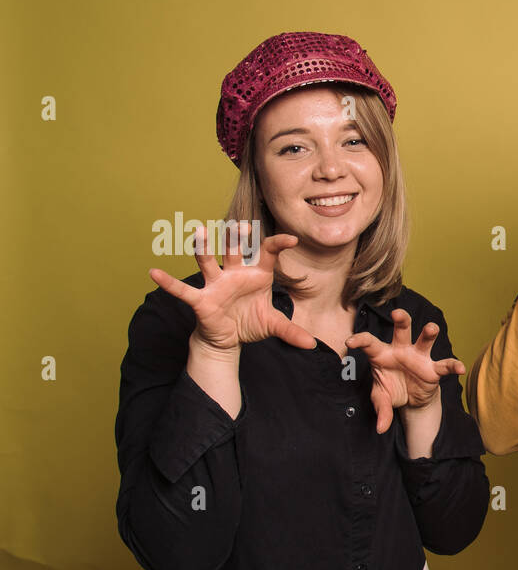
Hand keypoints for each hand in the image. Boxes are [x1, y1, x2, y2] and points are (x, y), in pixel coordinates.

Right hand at [149, 223, 315, 352]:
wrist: (229, 340)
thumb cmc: (250, 322)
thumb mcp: (273, 326)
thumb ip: (291, 332)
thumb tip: (312, 345)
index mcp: (256, 275)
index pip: (267, 254)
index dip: (278, 244)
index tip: (292, 239)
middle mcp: (235, 274)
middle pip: (235, 251)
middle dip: (236, 239)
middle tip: (240, 224)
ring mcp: (216, 285)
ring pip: (208, 262)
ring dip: (203, 248)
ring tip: (197, 231)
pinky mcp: (201, 299)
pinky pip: (183, 290)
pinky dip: (169, 283)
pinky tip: (154, 273)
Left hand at [347, 309, 464, 433]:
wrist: (410, 400)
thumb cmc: (391, 390)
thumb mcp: (382, 399)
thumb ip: (381, 409)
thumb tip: (380, 428)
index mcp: (382, 353)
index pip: (370, 342)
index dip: (360, 339)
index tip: (349, 342)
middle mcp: (401, 350)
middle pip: (402, 330)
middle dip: (401, 319)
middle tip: (397, 313)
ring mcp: (419, 357)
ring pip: (425, 340)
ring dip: (429, 332)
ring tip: (431, 328)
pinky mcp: (433, 368)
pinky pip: (445, 364)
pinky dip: (453, 365)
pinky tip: (460, 369)